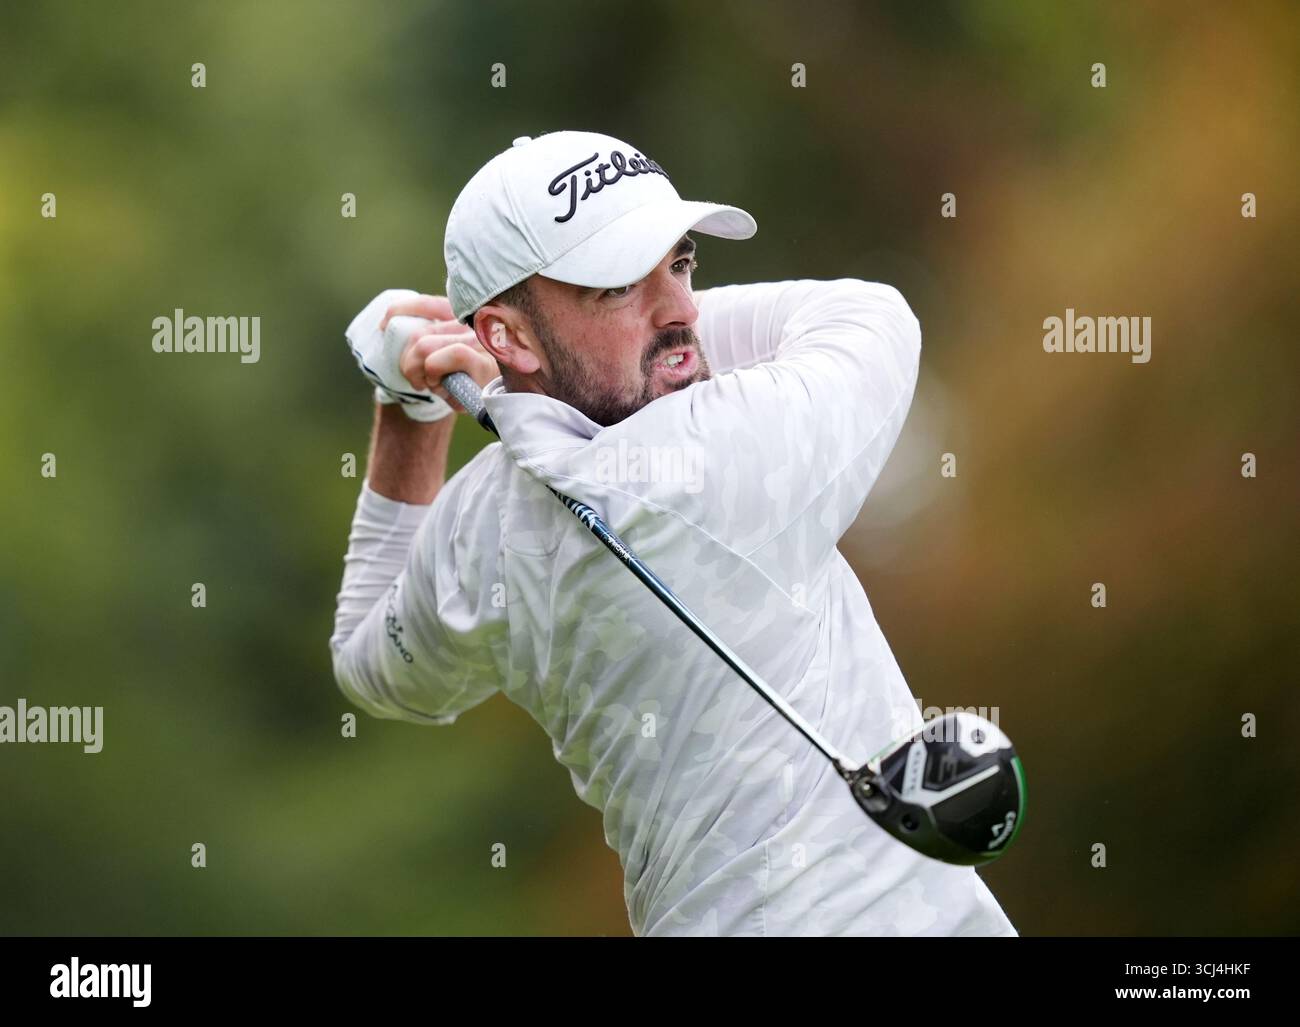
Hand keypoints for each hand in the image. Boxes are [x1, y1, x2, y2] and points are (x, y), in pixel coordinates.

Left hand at [380, 296, 498, 414]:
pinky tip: (442, 386)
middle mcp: (472, 324)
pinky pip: (442, 359)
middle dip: (408, 362)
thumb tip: (393, 328)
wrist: (499, 406)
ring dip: (419, 372)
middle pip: (418, 334)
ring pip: (424, 346)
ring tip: (432, 385)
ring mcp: (478, 341)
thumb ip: (434, 339)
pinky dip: (434, 373)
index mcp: (464, 319)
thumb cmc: (469, 382)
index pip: (428, 305)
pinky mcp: (482, 362)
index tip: (384, 327)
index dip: (401, 311)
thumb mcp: (451, 357)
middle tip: (417, 381)